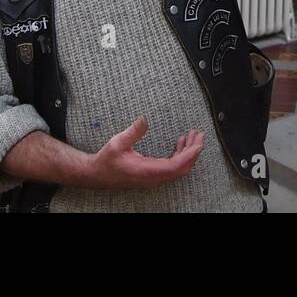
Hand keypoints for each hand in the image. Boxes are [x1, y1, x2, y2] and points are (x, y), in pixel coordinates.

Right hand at [87, 117, 202, 189]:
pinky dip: (180, 155)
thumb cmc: (106, 160)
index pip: (176, 166)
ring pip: (178, 169)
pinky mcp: (153, 175)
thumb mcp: (117, 143)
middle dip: (193, 151)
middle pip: (182, 168)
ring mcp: (154, 178)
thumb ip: (133, 132)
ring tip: (192, 136)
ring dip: (188, 153)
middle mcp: (153, 177)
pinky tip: (180, 143)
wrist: (96, 174)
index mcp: (147, 171)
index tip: (199, 142)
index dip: (190, 154)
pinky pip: (172, 168)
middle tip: (199, 134)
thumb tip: (145, 119)